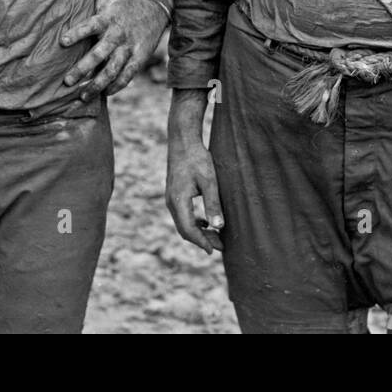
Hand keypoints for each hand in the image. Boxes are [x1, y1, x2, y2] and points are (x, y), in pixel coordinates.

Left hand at [60, 0, 169, 96]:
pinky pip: (127, 76)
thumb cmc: (124, 7)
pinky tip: (105, 93)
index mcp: (108, 18)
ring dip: (97, 84)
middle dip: (82, 68)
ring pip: (112, 70)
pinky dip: (116, 86)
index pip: (90, 25)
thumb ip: (90, 3)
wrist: (156, 10)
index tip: (62, 42)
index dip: (77, 33)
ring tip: (83, 96)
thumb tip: (67, 1)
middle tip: (67, 81)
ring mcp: (129, 48)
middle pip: (99, 54)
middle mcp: (117, 34)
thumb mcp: (108, 0)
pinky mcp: (139, 58)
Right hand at [165, 91, 223, 252]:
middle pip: (184, 229)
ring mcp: (171, 198)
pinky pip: (182, 215)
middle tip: (220, 246)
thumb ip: (213, 204)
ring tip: (216, 236)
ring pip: (183, 223)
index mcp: (178, 201)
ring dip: (198, 231)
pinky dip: (194, 222)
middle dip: (201, 240)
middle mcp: (171, 202)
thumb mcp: (209, 181)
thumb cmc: (197, 158)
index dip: (202, 242)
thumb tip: (219, 227)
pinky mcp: (174, 193)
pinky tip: (206, 222)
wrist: (183, 140)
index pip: (188, 230)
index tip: (215, 250)